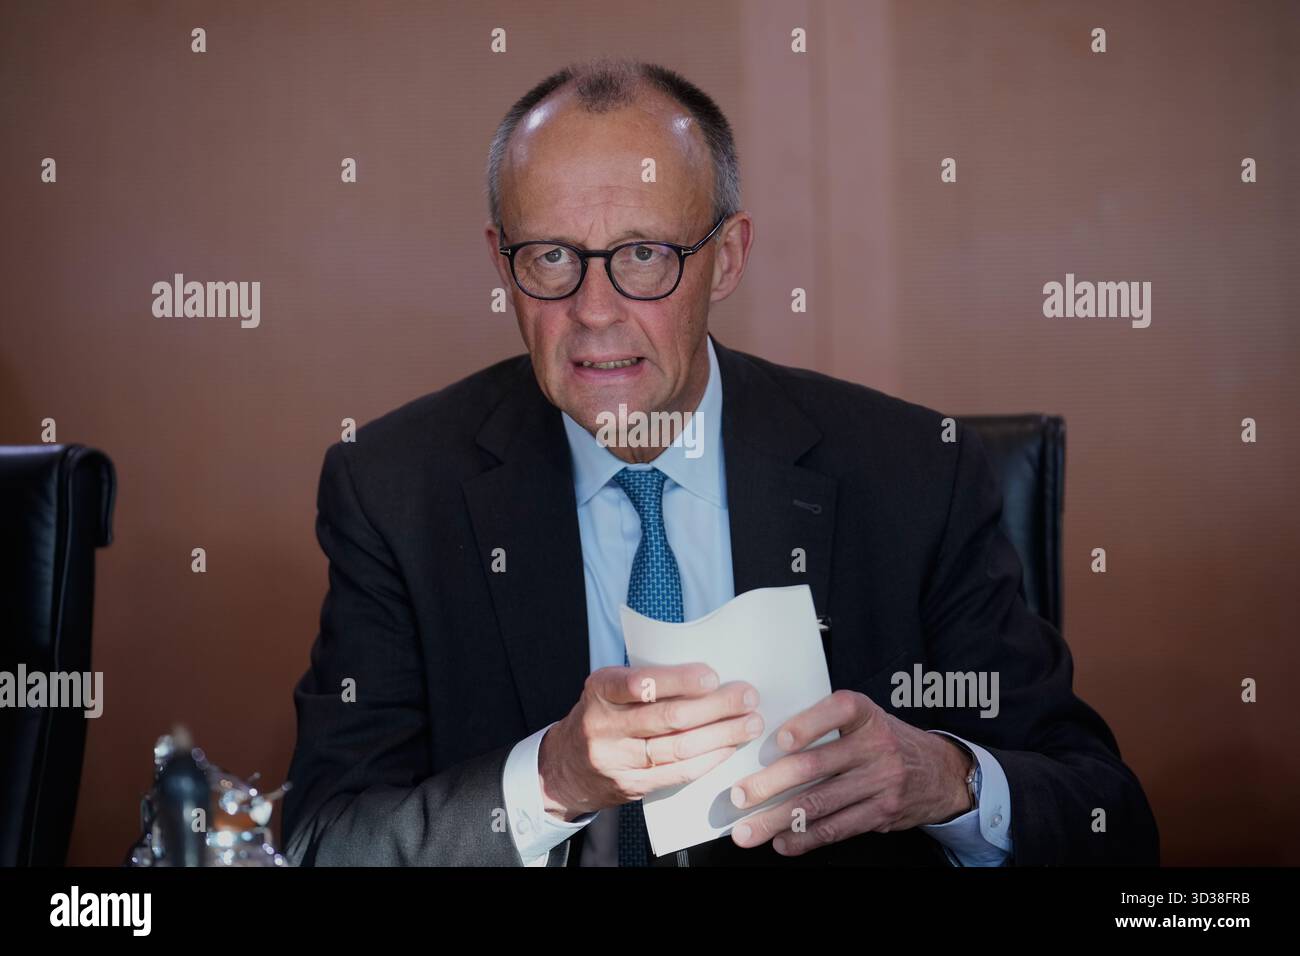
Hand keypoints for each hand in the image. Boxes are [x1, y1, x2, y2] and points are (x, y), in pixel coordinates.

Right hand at [538, 663, 762, 820]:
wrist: (564, 767)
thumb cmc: (600, 716)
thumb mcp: (609, 689)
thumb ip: (646, 680)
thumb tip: (707, 676)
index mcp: (600, 690)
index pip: (639, 683)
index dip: (678, 680)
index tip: (711, 676)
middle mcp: (605, 725)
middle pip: (668, 717)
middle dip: (715, 706)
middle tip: (747, 697)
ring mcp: (617, 760)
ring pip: (678, 748)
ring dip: (721, 735)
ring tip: (749, 723)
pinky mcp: (631, 786)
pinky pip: (677, 773)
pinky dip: (708, 760)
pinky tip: (729, 748)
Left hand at [728, 689, 972, 855]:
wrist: (940, 771)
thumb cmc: (885, 740)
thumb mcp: (865, 721)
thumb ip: (826, 726)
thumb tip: (766, 748)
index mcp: (866, 714)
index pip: (836, 711)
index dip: (807, 725)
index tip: (777, 740)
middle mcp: (876, 746)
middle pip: (815, 765)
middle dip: (769, 784)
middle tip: (739, 797)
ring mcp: (882, 782)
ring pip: (820, 804)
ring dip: (777, 820)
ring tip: (748, 831)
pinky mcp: (882, 812)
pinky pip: (837, 829)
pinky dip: (805, 838)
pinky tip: (782, 842)